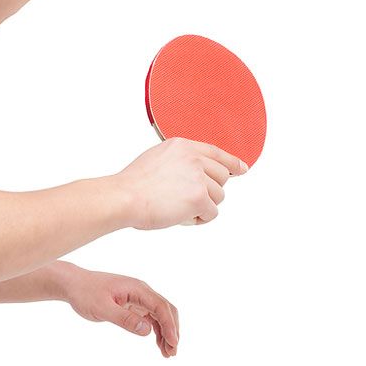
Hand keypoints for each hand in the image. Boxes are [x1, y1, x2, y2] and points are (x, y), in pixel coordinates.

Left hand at [58, 262, 180, 357]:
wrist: (73, 284)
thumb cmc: (85, 293)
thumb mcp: (102, 308)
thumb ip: (124, 319)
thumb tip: (147, 330)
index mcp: (136, 288)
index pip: (160, 306)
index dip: (169, 325)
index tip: (173, 343)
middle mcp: (141, 291)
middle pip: (165, 310)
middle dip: (172, 331)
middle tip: (172, 353)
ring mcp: (138, 298)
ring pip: (160, 315)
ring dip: (166, 333)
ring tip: (167, 353)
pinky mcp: (133, 304)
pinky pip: (151, 317)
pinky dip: (157, 330)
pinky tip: (158, 344)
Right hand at [115, 137, 246, 229]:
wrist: (123, 198)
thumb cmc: (133, 185)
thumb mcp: (157, 159)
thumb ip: (179, 161)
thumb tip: (199, 174)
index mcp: (182, 146)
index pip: (216, 152)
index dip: (231, 162)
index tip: (241, 169)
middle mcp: (193, 157)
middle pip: (221, 177)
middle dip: (208, 191)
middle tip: (185, 200)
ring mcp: (198, 176)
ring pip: (218, 197)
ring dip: (201, 207)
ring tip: (176, 207)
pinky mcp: (199, 197)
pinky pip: (211, 213)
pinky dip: (197, 219)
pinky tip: (179, 216)